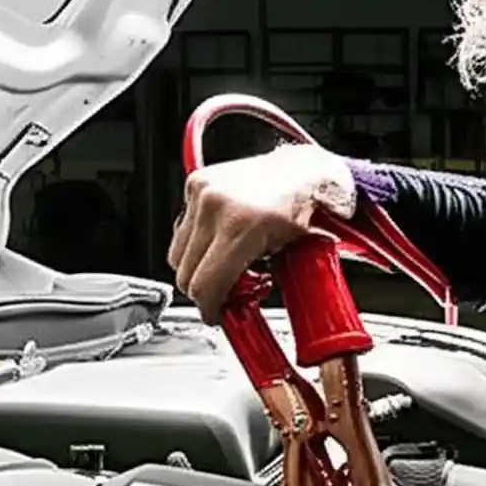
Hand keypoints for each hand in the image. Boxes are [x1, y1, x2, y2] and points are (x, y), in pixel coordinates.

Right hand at [168, 144, 355, 322]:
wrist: (307, 170)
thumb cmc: (308, 208)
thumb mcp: (291, 254)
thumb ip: (259, 285)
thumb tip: (237, 310)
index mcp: (242, 225)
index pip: (205, 283)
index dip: (209, 308)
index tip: (215, 316)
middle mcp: (217, 205)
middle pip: (185, 272)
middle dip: (204, 291)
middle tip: (226, 295)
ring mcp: (203, 191)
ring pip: (178, 252)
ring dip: (198, 268)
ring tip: (228, 267)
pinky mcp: (196, 183)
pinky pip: (182, 229)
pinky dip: (197, 243)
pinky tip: (222, 244)